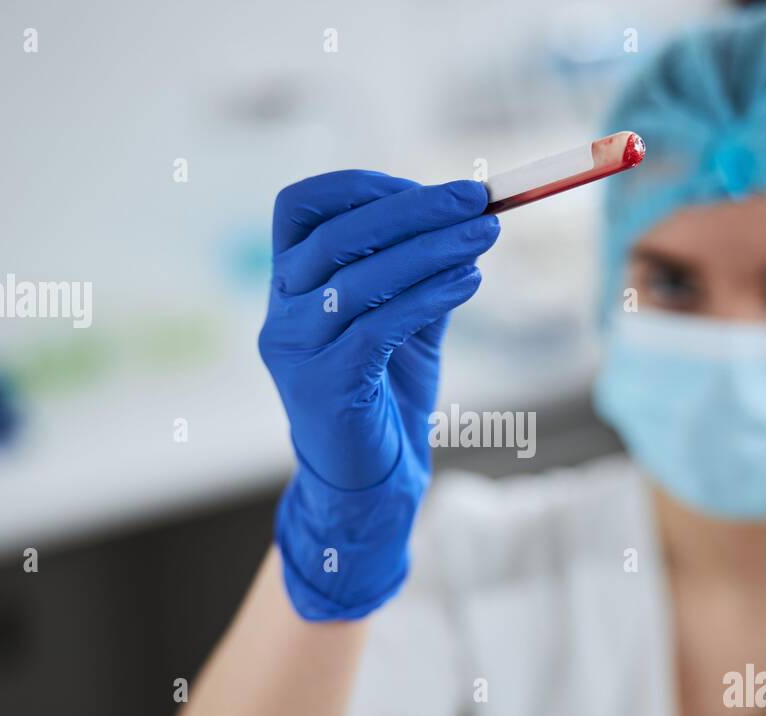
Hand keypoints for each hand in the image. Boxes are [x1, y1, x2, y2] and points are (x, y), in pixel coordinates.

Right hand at [260, 170, 499, 618]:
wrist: (370, 480)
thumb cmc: (385, 396)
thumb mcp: (403, 320)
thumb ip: (419, 270)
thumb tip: (468, 215)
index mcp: (289, 284)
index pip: (302, 207)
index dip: (365, 186)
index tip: (432, 187)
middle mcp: (280, 311)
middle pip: (337, 235)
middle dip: (413, 210)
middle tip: (478, 200)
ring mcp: (295, 350)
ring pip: (358, 277)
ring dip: (431, 249)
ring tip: (486, 236)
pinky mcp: (324, 385)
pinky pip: (378, 325)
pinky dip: (428, 295)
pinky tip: (468, 281)